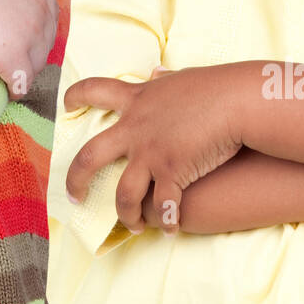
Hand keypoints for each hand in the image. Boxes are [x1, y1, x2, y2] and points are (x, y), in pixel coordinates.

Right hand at [0, 0, 57, 99]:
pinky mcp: (12, 58)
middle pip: (46, 36)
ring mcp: (28, 32)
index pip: (46, 8)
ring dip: (23, 67)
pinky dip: (15, 87)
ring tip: (1, 71)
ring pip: (37, 61)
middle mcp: (39, 4)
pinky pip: (23, 82)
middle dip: (29, 46)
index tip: (8, 28)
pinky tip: (3, 87)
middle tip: (4, 53)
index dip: (28, 20)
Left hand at [64, 64, 241, 233]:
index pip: (94, 90)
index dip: (75, 97)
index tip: (66, 105)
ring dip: (126, 214)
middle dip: (76, 180)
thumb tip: (157, 74)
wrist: (238, 101)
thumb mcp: (182, 78)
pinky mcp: (171, 172)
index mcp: (136, 99)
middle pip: (89, 157)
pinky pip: (162, 207)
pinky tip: (171, 229)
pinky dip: (166, 222)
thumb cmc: (216, 86)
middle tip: (74, 196)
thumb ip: (164, 81)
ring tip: (134, 225)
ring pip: (123, 194)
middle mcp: (135, 128)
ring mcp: (151, 152)